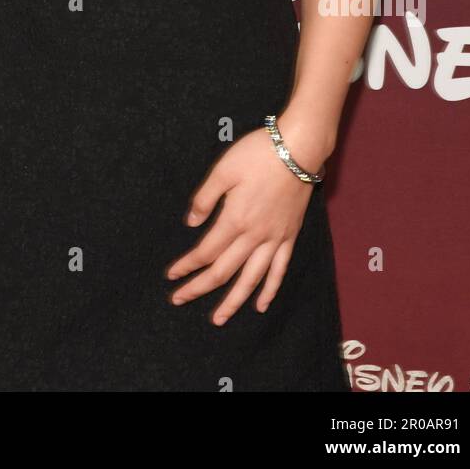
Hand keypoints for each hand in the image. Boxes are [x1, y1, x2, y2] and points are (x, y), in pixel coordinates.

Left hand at [165, 123, 316, 325]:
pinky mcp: (289, 236)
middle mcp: (254, 236)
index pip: (205, 252)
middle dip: (199, 288)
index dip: (186, 266)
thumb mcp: (223, 169)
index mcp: (235, 220)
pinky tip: (261, 305)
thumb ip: (205, 198)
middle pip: (223, 271)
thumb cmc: (257, 154)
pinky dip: (270, 290)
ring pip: (251, 279)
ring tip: (218, 319)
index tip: (171, 275)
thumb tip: (191, 223)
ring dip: (233, 301)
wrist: (298, 149)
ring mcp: (274, 239)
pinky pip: (279, 270)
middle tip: (179, 300)